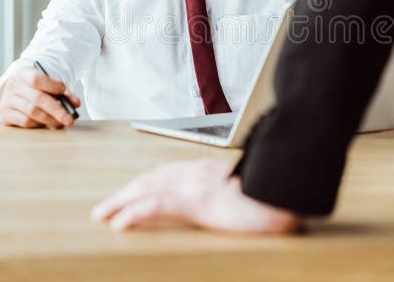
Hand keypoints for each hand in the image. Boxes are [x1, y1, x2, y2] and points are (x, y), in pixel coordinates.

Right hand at [0, 66, 80, 127]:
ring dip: (50, 119)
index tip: (65, 92)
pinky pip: (26, 122)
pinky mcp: (5, 115)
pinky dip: (39, 124)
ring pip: (32, 113)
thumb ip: (61, 91)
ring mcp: (7, 101)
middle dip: (57, 110)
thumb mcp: (45, 83)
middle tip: (70, 119)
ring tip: (61, 122)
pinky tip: (46, 123)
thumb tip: (75, 103)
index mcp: (23, 73)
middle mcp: (13, 86)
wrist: (11, 92)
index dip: (53, 86)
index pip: (37, 79)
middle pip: (38, 99)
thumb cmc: (34, 87)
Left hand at [92, 158, 302, 233]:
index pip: (168, 173)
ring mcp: (197, 185)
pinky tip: (119, 222)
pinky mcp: (198, 201)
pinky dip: (133, 212)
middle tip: (105, 207)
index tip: (130, 192)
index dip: (145, 183)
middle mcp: (199, 173)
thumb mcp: (250, 192)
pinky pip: (157, 205)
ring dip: (121, 200)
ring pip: (147, 189)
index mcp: (210, 171)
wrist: (290, 191)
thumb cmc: (277, 194)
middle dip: (126, 192)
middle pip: (151, 179)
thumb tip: (235, 202)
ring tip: (103, 214)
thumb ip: (235, 193)